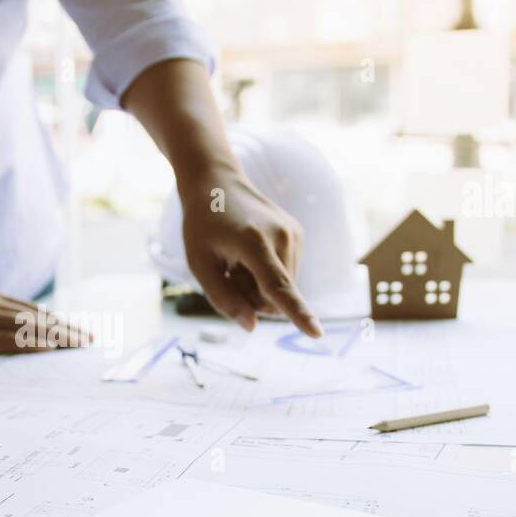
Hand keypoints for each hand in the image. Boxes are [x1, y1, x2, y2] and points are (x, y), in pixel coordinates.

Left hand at [179, 168, 322, 337]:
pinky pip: (285, 274)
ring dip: (258, 284)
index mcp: (254, 243)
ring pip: (282, 289)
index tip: (316, 334)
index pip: (278, 287)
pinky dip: (267, 273)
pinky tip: (251, 253)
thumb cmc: (202, 225)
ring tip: (240, 258)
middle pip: (274, 297)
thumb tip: (252, 326)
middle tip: (229, 269)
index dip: (297, 314)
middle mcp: (281, 236)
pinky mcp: (297, 234)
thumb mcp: (199, 263)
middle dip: (251, 296)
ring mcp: (293, 234)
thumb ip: (222, 298)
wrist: (217, 183)